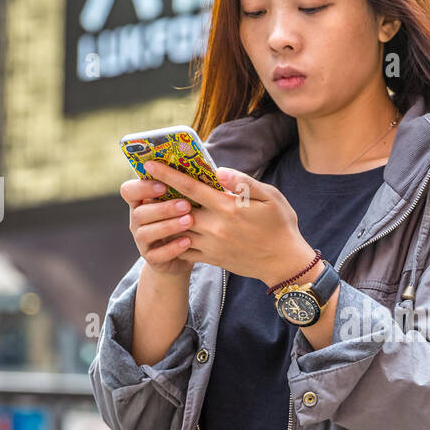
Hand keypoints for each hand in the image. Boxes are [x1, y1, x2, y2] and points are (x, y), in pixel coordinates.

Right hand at [120, 173, 197, 276]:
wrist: (183, 253)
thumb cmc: (186, 217)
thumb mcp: (185, 201)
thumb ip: (187, 187)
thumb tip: (213, 171)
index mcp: (142, 201)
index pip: (129, 190)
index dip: (143, 187)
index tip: (163, 185)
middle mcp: (137, 220)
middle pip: (140, 213)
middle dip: (163, 208)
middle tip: (186, 205)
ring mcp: (142, 240)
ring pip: (146, 233)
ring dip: (168, 226)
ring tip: (189, 221)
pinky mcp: (151, 258)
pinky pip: (157, 254)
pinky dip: (172, 248)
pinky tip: (188, 241)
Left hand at [142, 159, 317, 286]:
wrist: (284, 264)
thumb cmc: (280, 226)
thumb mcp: (270, 197)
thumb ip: (243, 182)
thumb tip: (218, 171)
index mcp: (228, 207)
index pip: (191, 188)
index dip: (168, 175)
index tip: (150, 165)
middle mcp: (215, 227)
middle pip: (177, 208)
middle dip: (159, 195)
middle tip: (145, 184)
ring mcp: (211, 245)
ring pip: (177, 229)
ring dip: (164, 218)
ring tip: (152, 206)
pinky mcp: (211, 259)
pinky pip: (184, 249)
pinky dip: (173, 239)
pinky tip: (168, 229)